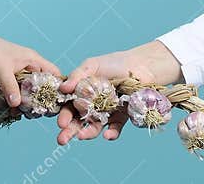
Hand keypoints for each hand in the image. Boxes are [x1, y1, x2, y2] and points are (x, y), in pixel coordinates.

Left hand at [0, 26, 60, 109]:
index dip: (58, 87)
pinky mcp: (4, 82)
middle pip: (41, 87)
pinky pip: (13, 94)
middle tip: (37, 114)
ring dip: (25, 103)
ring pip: (26, 92)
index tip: (57, 103)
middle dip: (40, 101)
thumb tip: (18, 105)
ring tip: (23, 115)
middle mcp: (26, 67)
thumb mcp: (1, 68)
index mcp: (32, 59)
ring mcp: (15, 75)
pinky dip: (13, 102)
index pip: (53, 73)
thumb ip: (10, 86)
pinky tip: (11, 111)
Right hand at [56, 40, 182, 144]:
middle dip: (69, 131)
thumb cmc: (114, 63)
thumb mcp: (92, 66)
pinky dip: (111, 134)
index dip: (64, 116)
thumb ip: (77, 76)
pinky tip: (107, 135)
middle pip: (79, 121)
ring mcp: (106, 113)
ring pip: (94, 127)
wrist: (141, 66)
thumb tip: (63, 87)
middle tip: (62, 139)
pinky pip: (115, 129)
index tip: (61, 122)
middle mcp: (92, 105)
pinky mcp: (121, 118)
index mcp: (82, 94)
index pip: (70, 107)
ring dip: (87, 134)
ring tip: (82, 136)